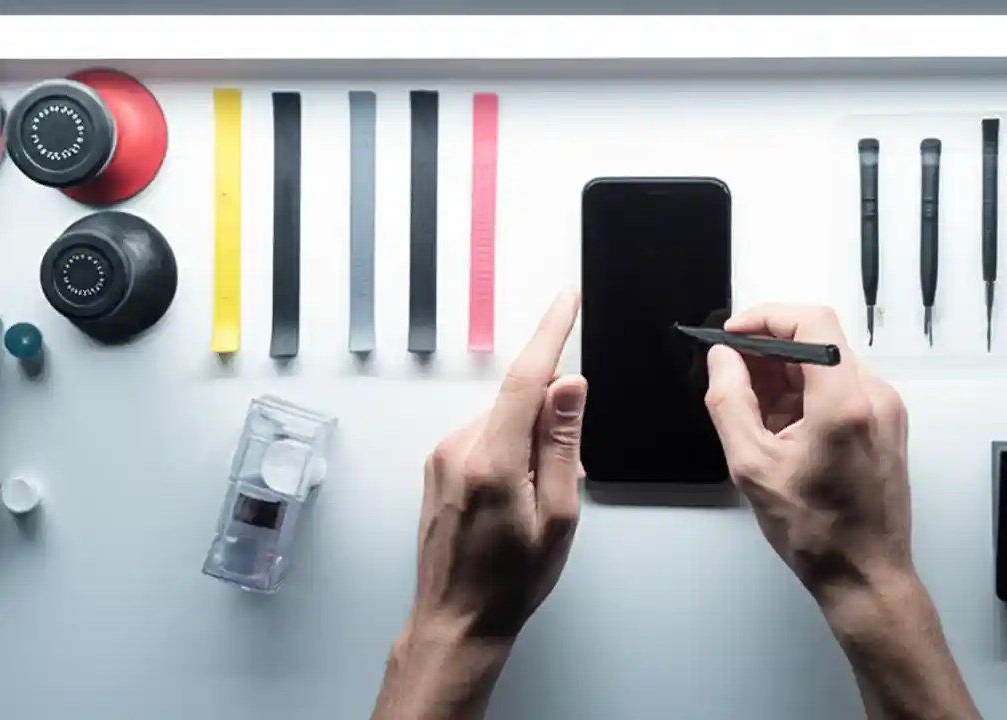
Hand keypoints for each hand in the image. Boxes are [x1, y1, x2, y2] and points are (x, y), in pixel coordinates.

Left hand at [410, 289, 586, 641]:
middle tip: (563, 481)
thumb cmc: (510, 581)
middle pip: (518, 402)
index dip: (551, 331)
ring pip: (503, 421)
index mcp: (493, 462)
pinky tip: (513, 501)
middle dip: (551, 423)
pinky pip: (485, 438)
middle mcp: (458, 449)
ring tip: (533, 504)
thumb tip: (569, 386)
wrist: (457, 619)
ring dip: (529, 444)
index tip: (567, 298)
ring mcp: (442, 456)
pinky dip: (509, 454)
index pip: (528, 378)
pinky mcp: (437, 464)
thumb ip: (562, 443)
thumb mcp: (558, 516)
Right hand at [703, 304, 911, 605]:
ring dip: (783, 378)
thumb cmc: (818, 533)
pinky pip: (838, 387)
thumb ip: (730, 403)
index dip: (765, 317)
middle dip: (767, 352)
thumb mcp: (752, 467)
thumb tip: (722, 361)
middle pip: (816, 340)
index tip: (733, 334)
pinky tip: (781, 430)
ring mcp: (884, 409)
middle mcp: (874, 397)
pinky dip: (803, 396)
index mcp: (845, 404)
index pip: (810, 322)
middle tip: (731, 377)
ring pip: (825, 364)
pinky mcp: (884, 421)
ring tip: (755, 419)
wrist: (864, 574)